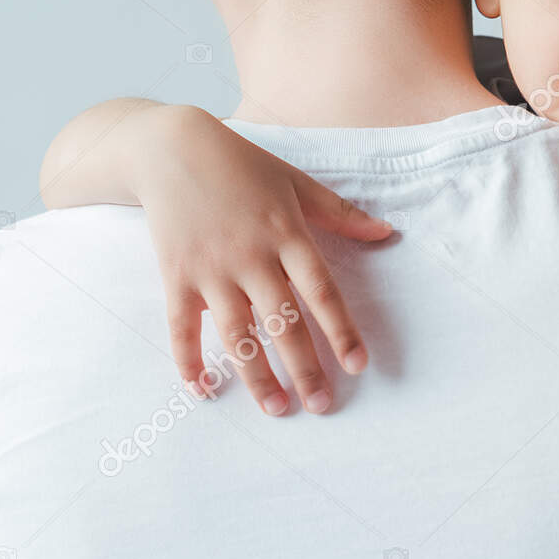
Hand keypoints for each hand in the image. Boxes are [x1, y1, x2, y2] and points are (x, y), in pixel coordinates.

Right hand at [140, 106, 391, 413]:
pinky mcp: (176, 276)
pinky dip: (189, 361)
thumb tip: (387, 232)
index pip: (320, 291)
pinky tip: (204, 391)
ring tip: (276, 409)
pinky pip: (181, 328)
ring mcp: (211, 269)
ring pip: (237, 335)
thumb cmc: (241, 165)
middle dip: (304, 369)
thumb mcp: (296, 183)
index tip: (357, 365)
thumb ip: (341, 213)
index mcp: (286, 234)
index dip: (340, 330)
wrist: (170, 148)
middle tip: (321, 406)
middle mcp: (250, 256)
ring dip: (257, 377)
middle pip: (282, 323)